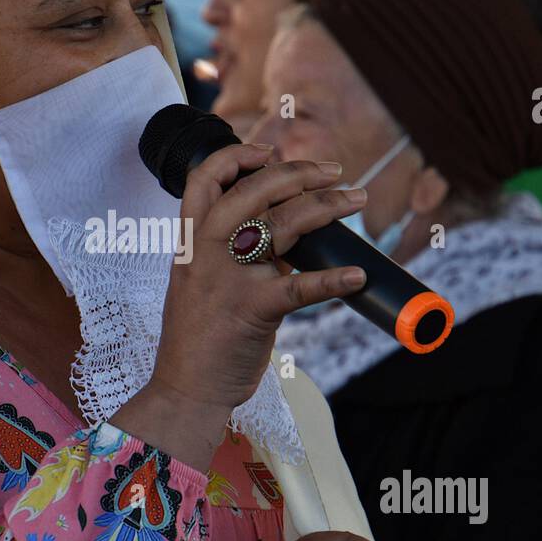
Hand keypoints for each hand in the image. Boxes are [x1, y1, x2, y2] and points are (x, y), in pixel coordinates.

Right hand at [114, 145, 366, 468]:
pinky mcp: (253, 311)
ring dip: (328, 206)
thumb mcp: (199, 282)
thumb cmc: (197, 337)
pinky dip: (333, 280)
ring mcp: (228, 280)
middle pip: (254, 191)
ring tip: (356, 199)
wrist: (185, 389)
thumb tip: (282, 227)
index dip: (238, 156)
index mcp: (191, 242)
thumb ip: (230, 252)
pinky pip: (300, 288)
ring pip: (283, 225)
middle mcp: (206, 253)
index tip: (269, 151)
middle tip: (334, 171)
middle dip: (299, 173)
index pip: (203, 179)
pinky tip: (357, 275)